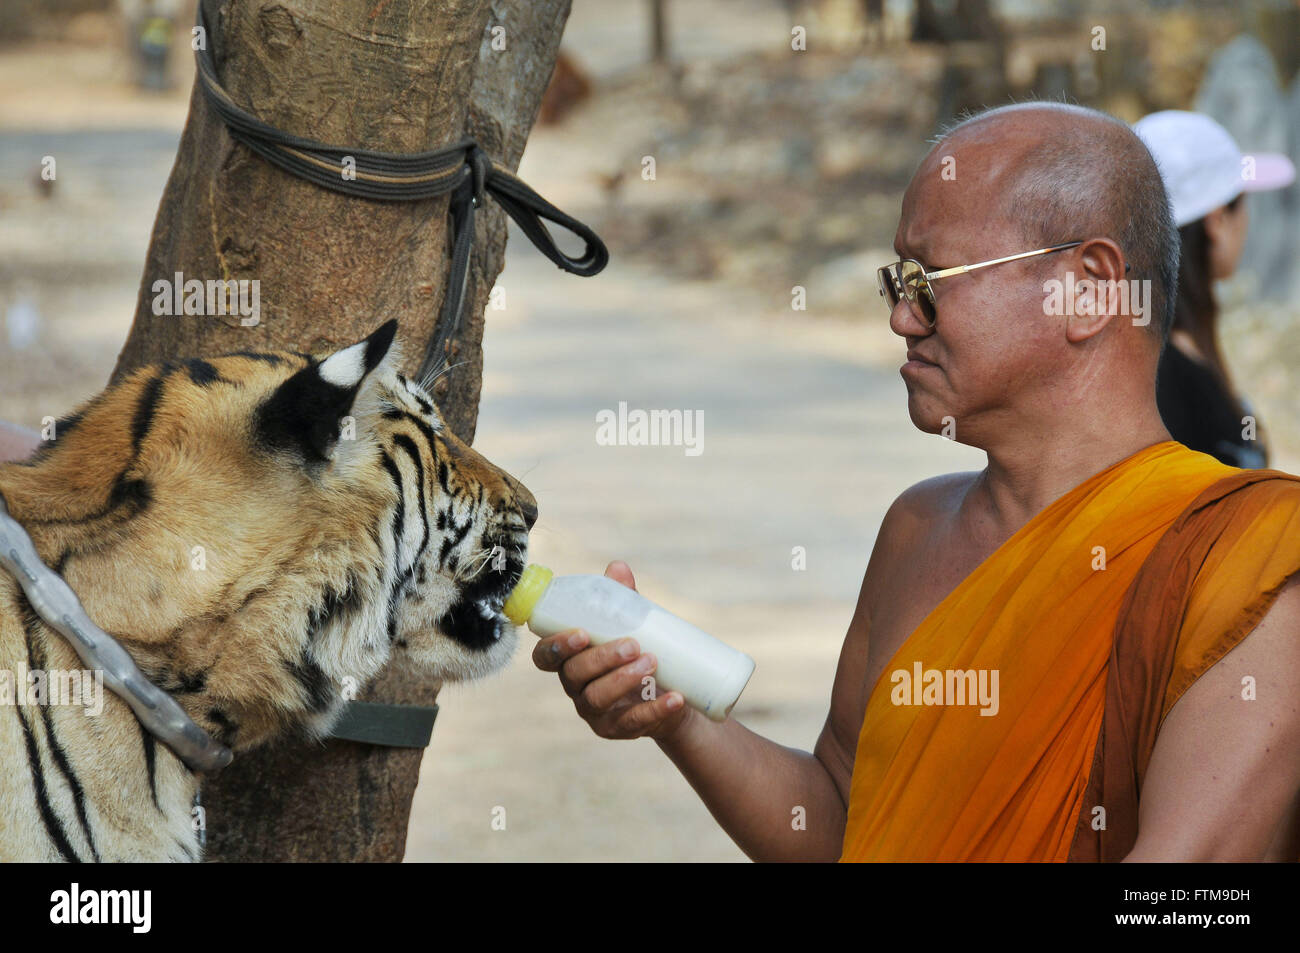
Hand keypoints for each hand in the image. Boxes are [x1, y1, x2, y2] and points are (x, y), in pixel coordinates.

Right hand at [532, 560, 694, 740]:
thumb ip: (623, 599)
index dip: (557, 646)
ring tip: (652, 662)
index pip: (546, 655)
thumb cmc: (642, 650)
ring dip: (623, 680)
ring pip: (597, 698)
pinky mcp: (618, 729)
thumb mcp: (633, 623)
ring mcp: (594, 711)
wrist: (673, 693)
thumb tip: (617, 567)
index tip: (582, 633)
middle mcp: (575, 686)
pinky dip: (654, 710)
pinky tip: (675, 698)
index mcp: (570, 658)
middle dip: (602, 658)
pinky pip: (632, 723)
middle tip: (633, 645)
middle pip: (574, 674)